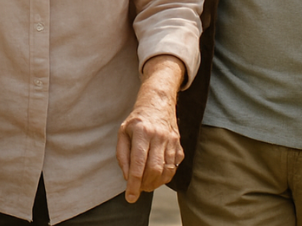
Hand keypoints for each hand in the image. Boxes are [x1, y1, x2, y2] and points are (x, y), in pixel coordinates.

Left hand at [117, 55, 185, 202]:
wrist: (158, 103)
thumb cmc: (136, 120)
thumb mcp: (123, 132)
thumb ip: (123, 155)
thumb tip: (128, 177)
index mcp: (142, 132)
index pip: (138, 164)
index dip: (134, 184)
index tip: (130, 198)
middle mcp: (159, 136)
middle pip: (154, 170)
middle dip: (145, 185)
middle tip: (138, 189)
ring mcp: (172, 141)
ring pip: (166, 171)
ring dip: (155, 183)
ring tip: (146, 184)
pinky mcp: (179, 146)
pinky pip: (174, 167)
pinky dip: (165, 176)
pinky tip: (156, 175)